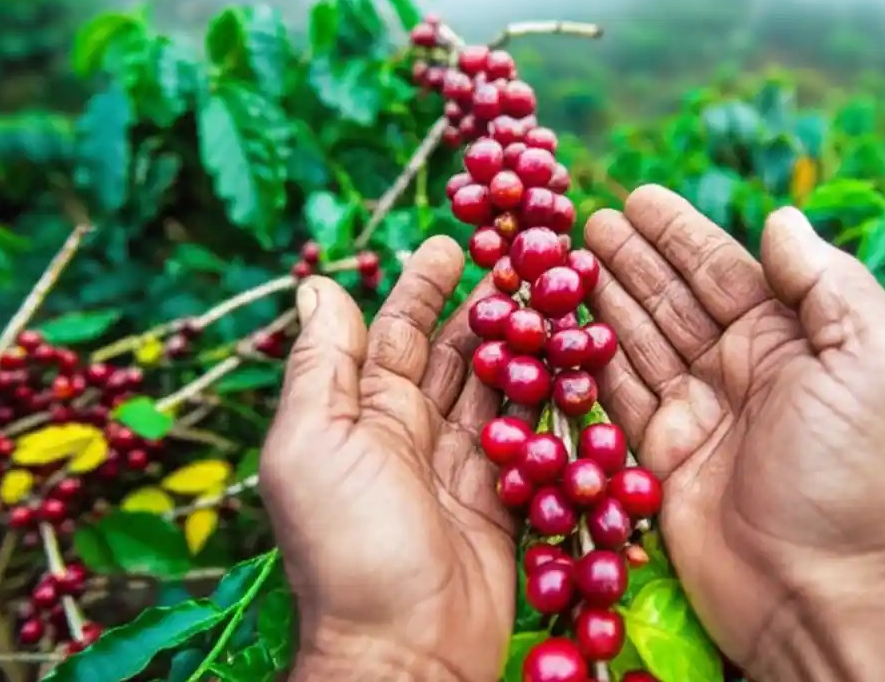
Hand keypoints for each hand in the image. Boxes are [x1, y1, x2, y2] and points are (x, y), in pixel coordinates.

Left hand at [260, 238, 514, 681]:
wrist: (404, 651)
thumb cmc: (348, 545)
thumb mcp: (312, 444)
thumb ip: (320, 365)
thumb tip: (315, 284)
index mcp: (358, 417)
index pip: (394, 336)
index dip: (421, 289)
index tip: (453, 242)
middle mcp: (409, 436)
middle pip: (452, 356)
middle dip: (482, 308)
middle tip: (523, 260)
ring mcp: (460, 469)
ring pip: (496, 390)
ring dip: (520, 345)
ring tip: (554, 298)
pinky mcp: (505, 501)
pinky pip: (528, 439)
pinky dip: (546, 402)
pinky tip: (572, 363)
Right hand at [583, 186, 884, 674]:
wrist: (813, 589)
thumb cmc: (852, 474)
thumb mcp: (877, 364)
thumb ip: (831, 285)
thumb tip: (782, 220)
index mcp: (794, 340)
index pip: (726, 269)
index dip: (680, 232)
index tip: (636, 197)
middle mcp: (742, 368)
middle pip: (673, 297)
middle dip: (629, 257)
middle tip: (579, 221)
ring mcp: (697, 412)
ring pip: (638, 338)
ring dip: (601, 296)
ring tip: (558, 259)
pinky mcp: (657, 455)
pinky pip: (614, 394)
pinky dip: (586, 359)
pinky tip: (557, 326)